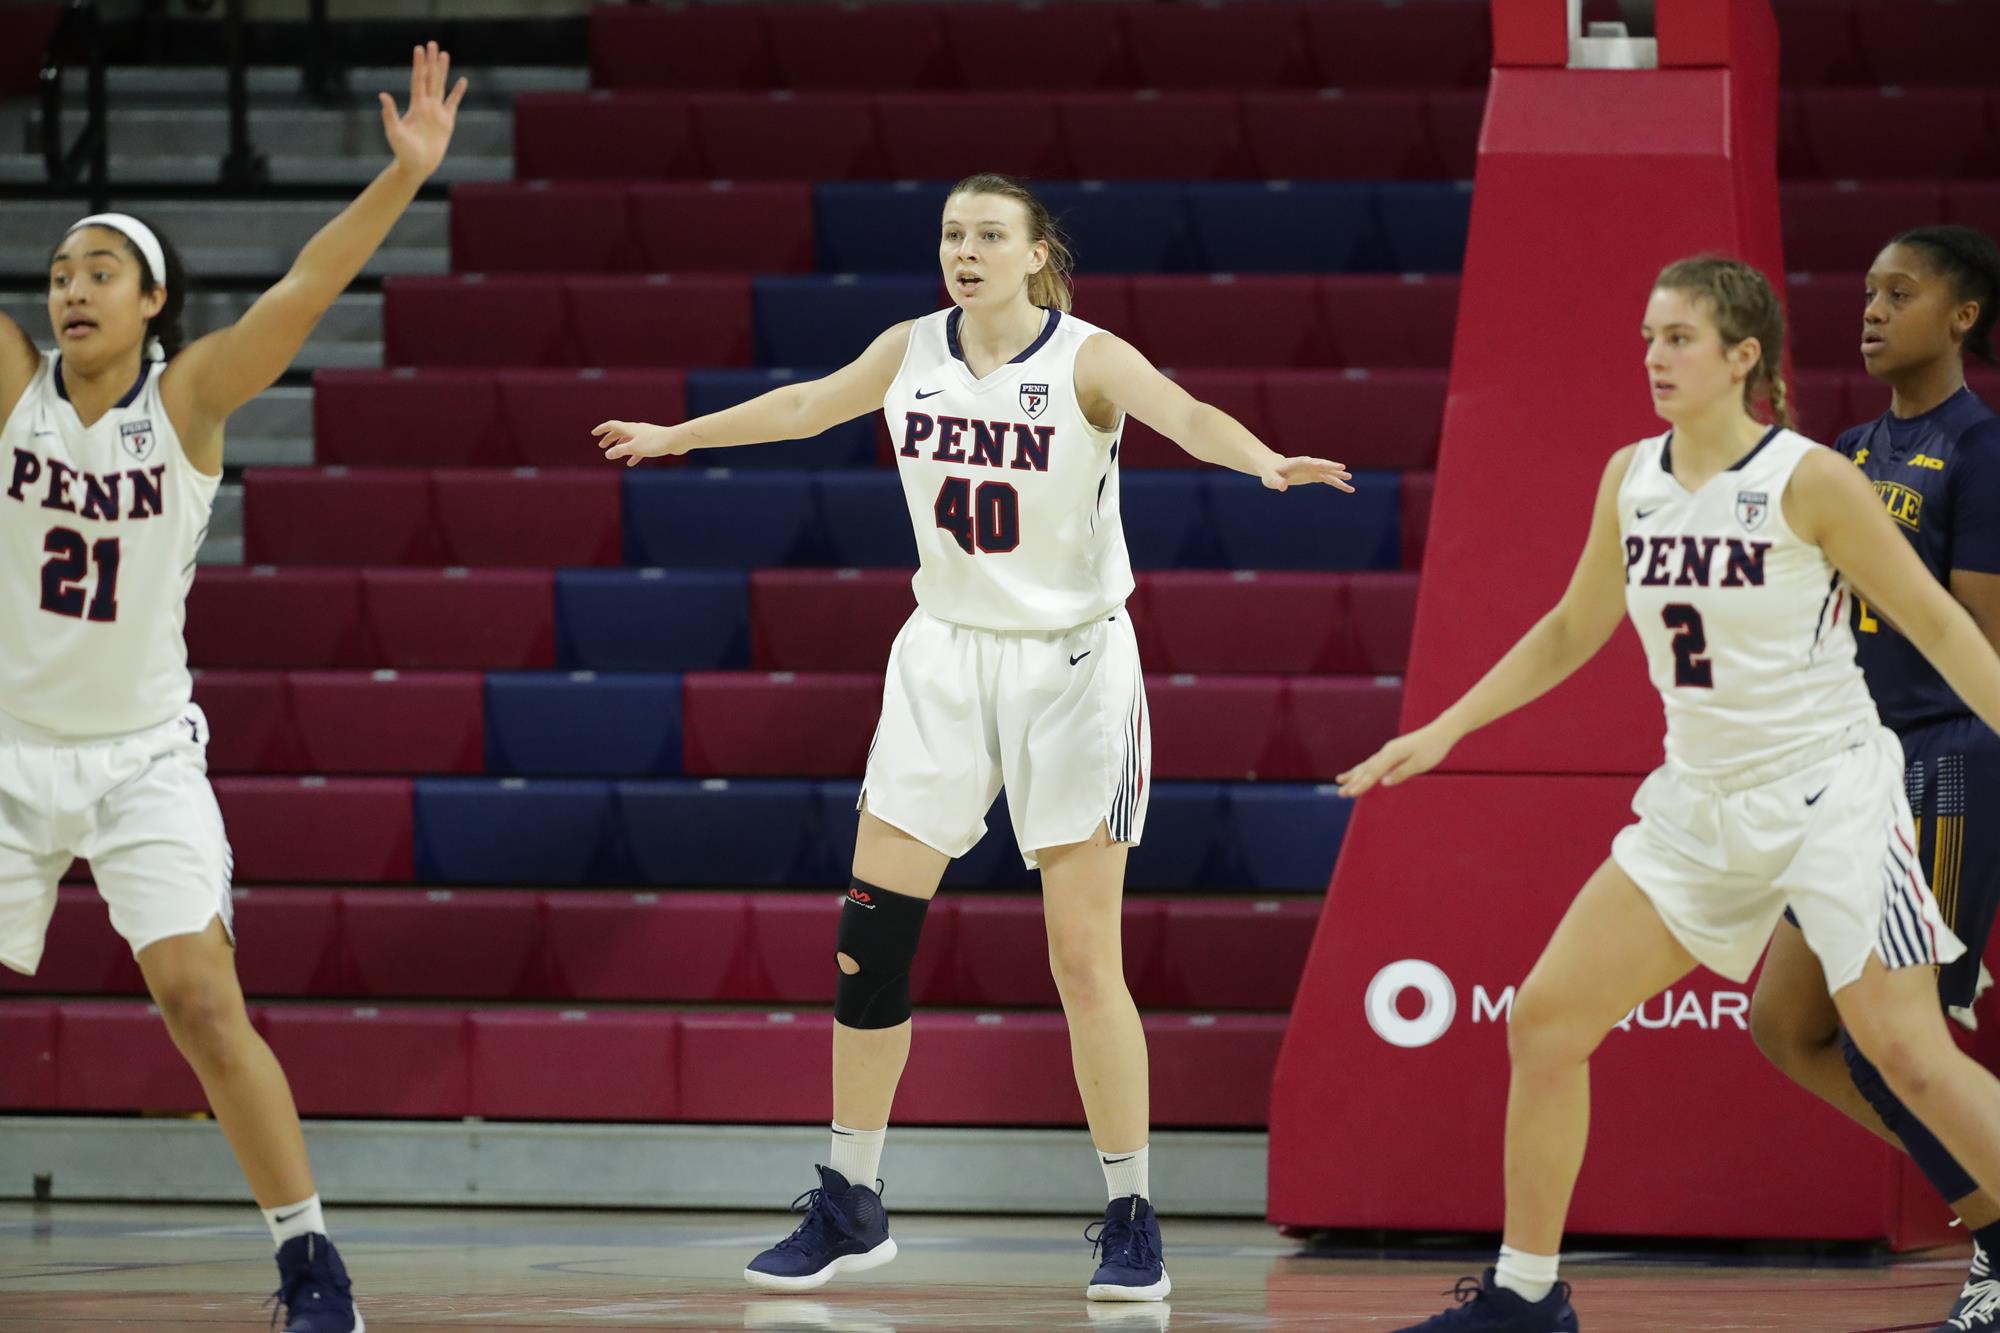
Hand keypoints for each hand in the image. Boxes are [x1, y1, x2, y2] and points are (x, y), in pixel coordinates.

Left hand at [380, 42, 466, 178]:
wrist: (417, 165)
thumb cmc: (403, 151)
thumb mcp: (394, 131)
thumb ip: (390, 113)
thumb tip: (382, 95)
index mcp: (415, 106)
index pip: (418, 80)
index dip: (419, 65)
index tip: (419, 49)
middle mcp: (426, 105)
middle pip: (430, 78)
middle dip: (431, 61)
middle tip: (432, 44)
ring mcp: (437, 112)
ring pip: (441, 86)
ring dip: (443, 71)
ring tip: (444, 54)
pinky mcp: (447, 122)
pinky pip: (453, 103)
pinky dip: (458, 92)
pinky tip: (462, 81)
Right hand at [594, 419, 692, 466]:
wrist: (675, 440)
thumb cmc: (655, 443)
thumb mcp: (634, 448)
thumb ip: (619, 451)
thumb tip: (607, 454)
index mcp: (629, 428)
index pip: (612, 425)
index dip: (602, 429)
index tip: (593, 433)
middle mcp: (636, 429)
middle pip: (619, 432)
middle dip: (609, 438)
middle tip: (601, 445)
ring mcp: (645, 435)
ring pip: (629, 439)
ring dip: (620, 446)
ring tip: (614, 454)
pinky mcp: (652, 441)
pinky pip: (639, 447)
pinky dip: (632, 453)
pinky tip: (631, 462)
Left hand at [1261, 456, 1354, 492]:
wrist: (1274, 469)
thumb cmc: (1270, 473)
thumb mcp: (1271, 479)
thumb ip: (1277, 482)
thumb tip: (1283, 487)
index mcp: (1299, 463)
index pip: (1310, 463)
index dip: (1319, 463)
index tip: (1329, 465)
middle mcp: (1308, 464)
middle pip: (1322, 465)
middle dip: (1332, 467)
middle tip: (1344, 469)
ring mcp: (1313, 469)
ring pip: (1328, 473)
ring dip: (1338, 477)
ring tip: (1350, 482)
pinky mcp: (1314, 475)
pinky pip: (1328, 479)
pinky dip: (1337, 483)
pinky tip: (1347, 488)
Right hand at [1336, 724, 1455, 797]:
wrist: (1440, 732)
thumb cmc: (1433, 749)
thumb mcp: (1419, 764)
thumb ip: (1401, 773)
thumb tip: (1384, 782)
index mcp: (1392, 755)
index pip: (1373, 773)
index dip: (1361, 784)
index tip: (1350, 793)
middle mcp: (1387, 752)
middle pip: (1366, 769)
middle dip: (1352, 781)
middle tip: (1340, 793)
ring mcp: (1388, 751)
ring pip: (1367, 764)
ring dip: (1354, 774)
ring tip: (1339, 780)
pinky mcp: (1392, 752)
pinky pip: (1373, 762)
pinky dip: (1363, 768)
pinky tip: (1359, 771)